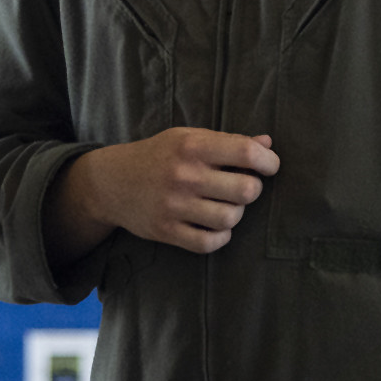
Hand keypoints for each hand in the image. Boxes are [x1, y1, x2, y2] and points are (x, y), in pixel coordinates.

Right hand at [48, 129, 281, 262]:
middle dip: (253, 189)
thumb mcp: (188, 138)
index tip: (268, 166)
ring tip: (226, 205)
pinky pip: (209, 243)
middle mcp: (184, 175)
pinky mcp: (166, 230)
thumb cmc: (158, 156)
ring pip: (231, 218)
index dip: (268, 162)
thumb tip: (267, 144)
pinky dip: (220, 237)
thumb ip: (228, 141)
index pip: (246, 153)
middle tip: (243, 186)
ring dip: (236, 213)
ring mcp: (174, 205)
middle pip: (246, 190)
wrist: (111, 182)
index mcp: (192, 146)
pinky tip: (215, 226)